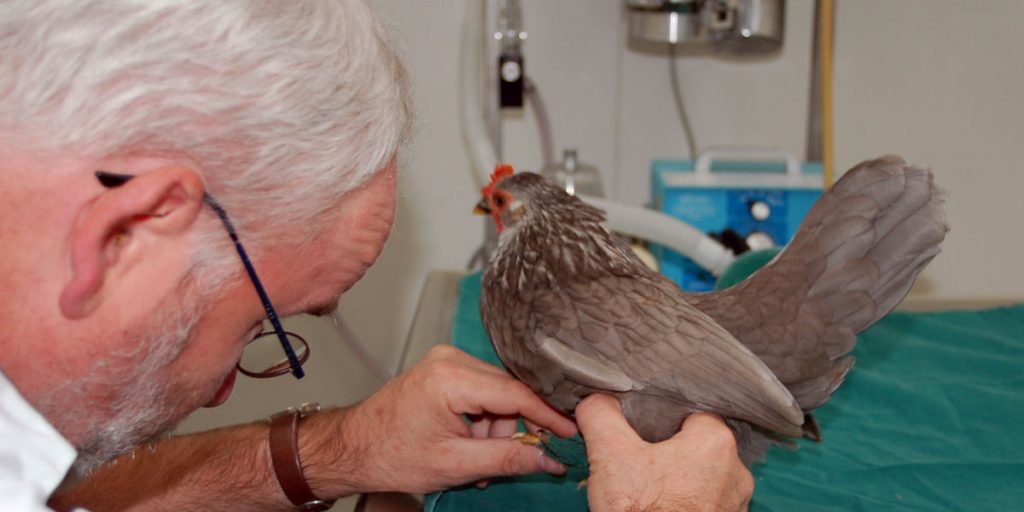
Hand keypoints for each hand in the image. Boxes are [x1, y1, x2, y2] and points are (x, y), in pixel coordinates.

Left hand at [336, 345, 576, 493]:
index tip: (571, 431)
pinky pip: (481, 389)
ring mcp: (445, 360)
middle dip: (514, 428)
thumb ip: (507, 459)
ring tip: (477, 459)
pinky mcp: (443, 368)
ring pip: (497, 392)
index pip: (516, 393)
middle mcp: (449, 359)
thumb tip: (549, 458)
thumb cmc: (391, 455)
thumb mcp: (456, 465)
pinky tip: (470, 442)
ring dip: (497, 427)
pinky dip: (483, 418)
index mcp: (451, 378)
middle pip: (508, 391)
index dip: (548, 415)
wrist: (352, 449)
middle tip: (513, 460)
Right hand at [577, 394, 752, 511]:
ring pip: (703, 478)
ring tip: (650, 489)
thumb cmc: (641, 510)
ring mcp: (734, 505)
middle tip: (640, 462)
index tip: (640, 431)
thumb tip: (594, 400)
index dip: (662, 419)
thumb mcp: (610, 454)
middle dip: (670, 452)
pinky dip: (687, 504)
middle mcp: (736, 472)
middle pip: (698, 446)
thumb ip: (601, 415)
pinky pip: (706, 504)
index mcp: (716, 442)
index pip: (691, 413)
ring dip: (680, 481)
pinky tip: (662, 508)